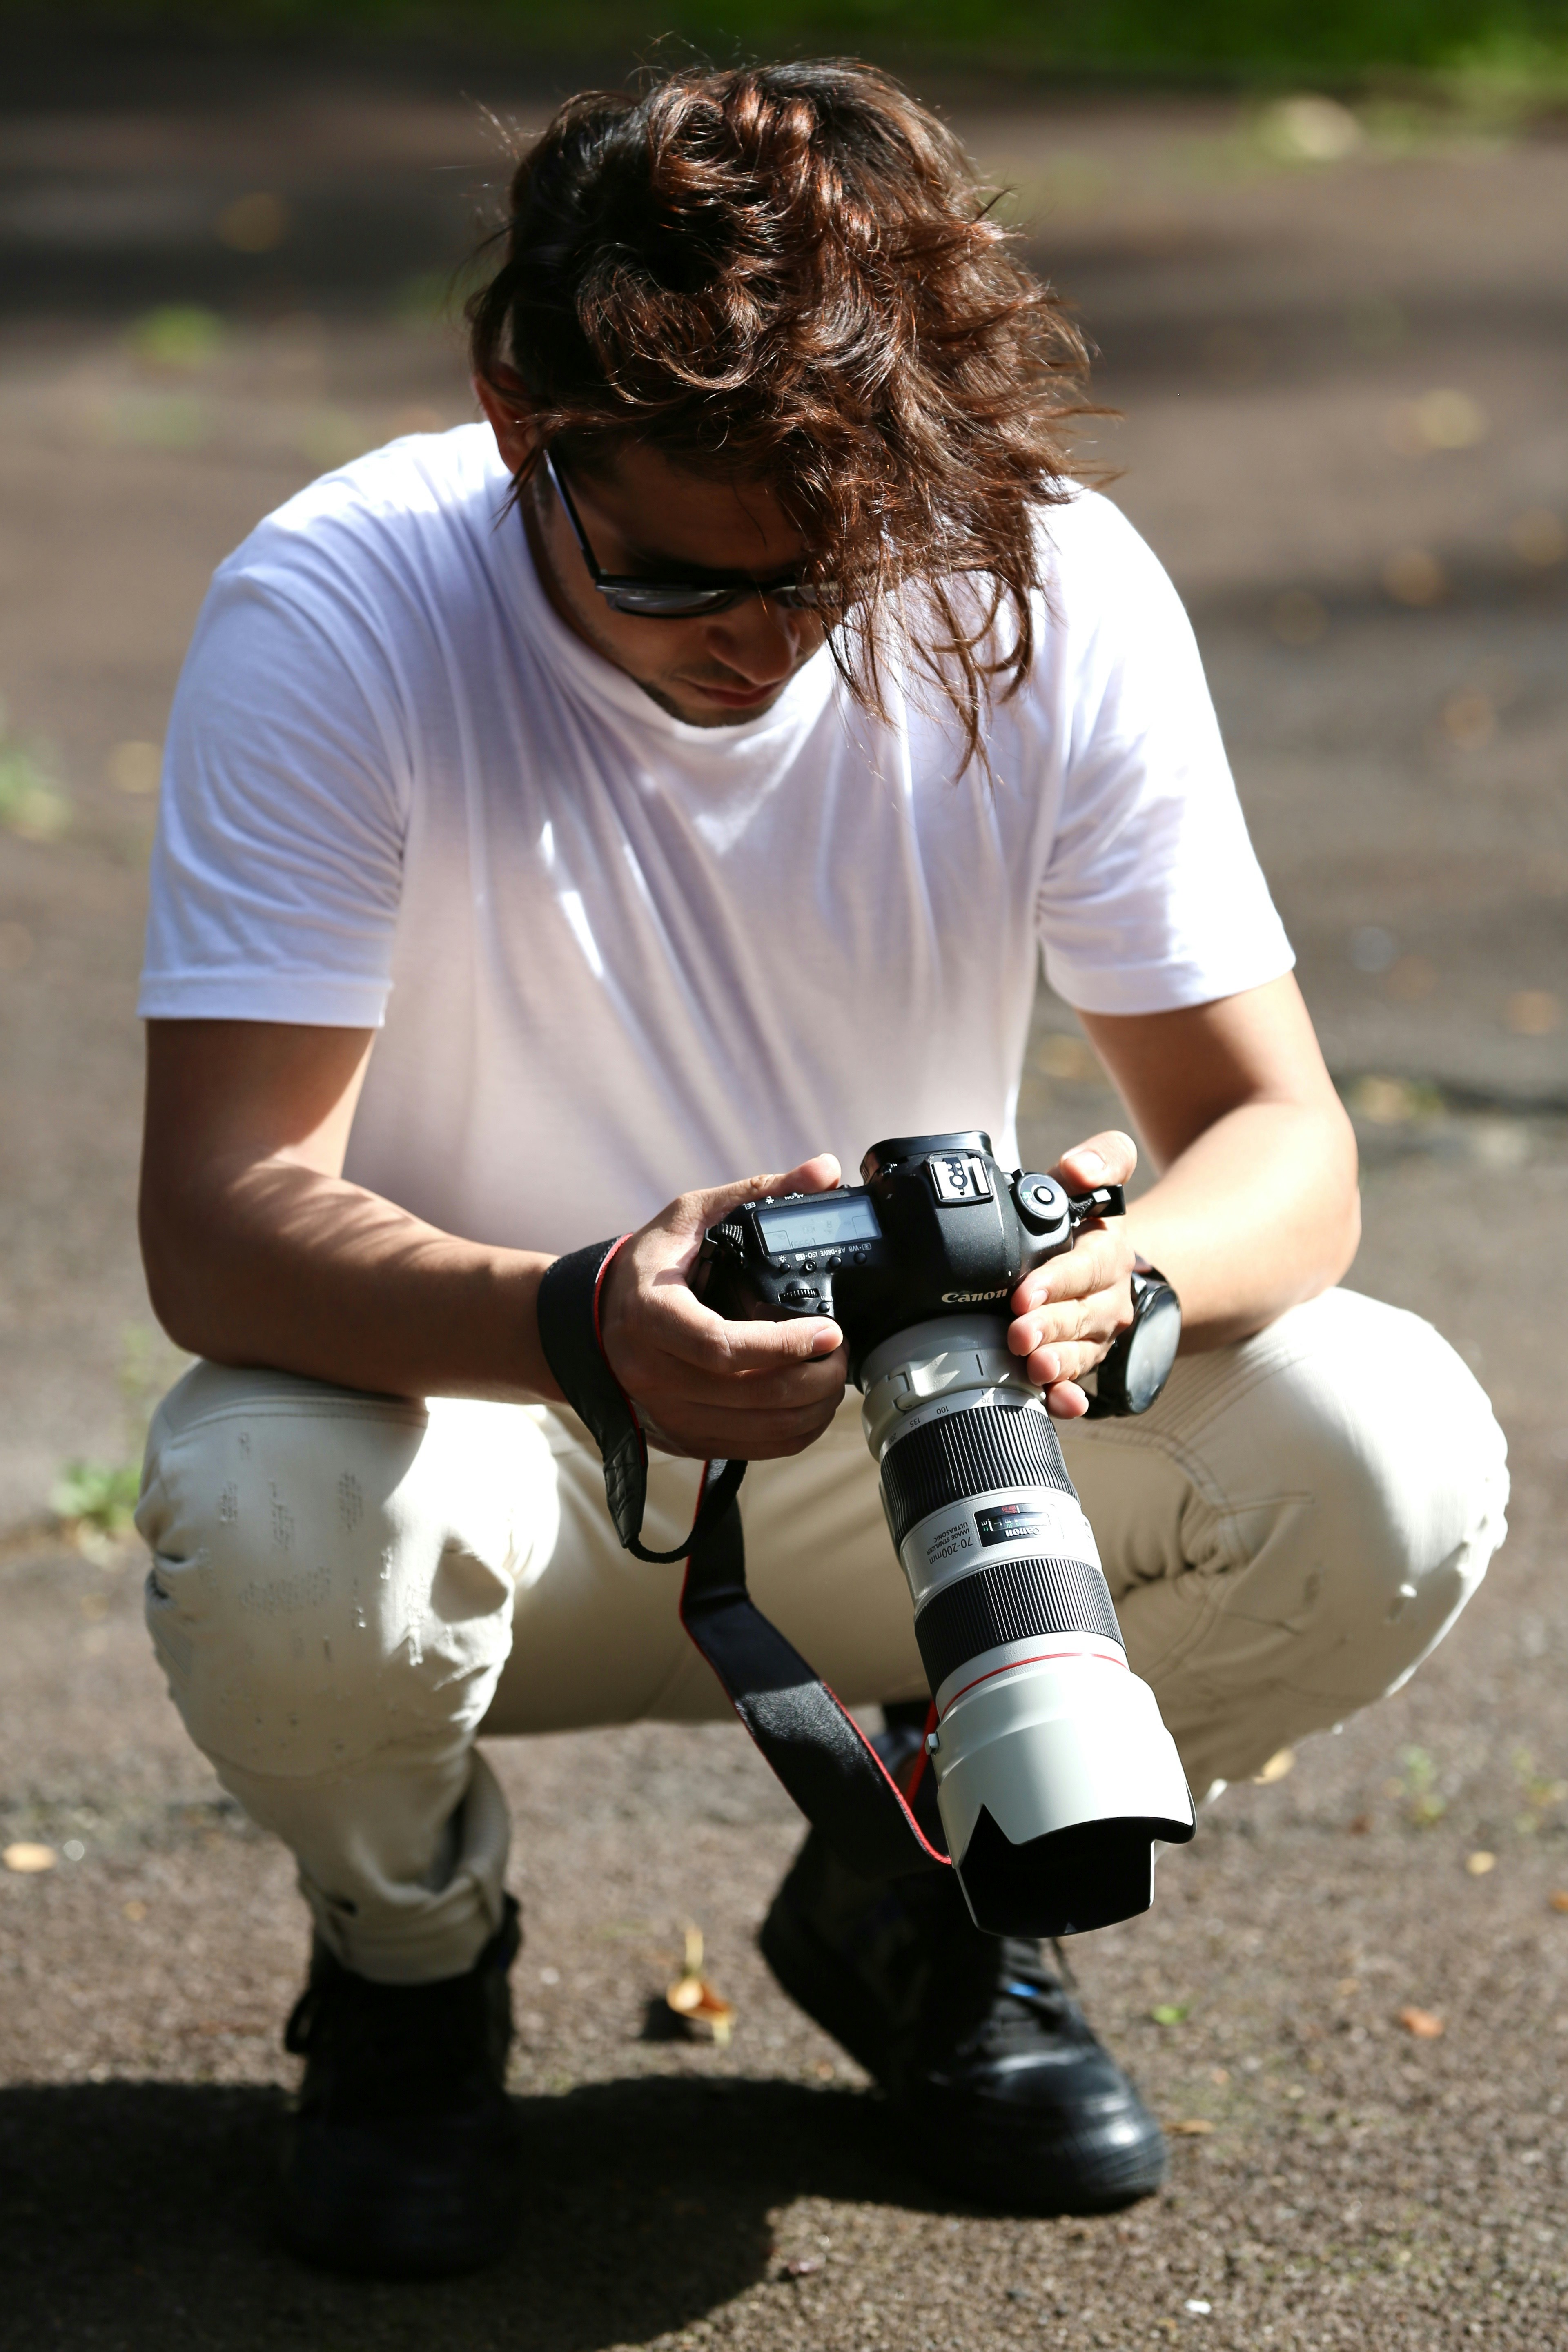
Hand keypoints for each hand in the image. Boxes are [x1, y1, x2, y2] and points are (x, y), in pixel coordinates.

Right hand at [596, 1154, 848, 1459]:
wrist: (595, 1317)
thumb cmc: (649, 1264)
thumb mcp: (694, 1216)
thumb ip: (758, 1192)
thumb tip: (823, 1171)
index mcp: (651, 1315)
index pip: (723, 1346)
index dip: (784, 1344)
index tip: (830, 1330)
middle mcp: (652, 1372)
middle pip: (751, 1394)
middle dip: (814, 1378)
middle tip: (841, 1354)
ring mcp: (666, 1412)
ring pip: (758, 1429)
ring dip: (812, 1408)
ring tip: (833, 1375)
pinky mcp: (682, 1437)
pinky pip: (752, 1449)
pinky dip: (793, 1433)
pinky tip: (812, 1404)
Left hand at [1006, 1130, 1137, 1419]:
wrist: (1099, 1259)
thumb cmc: (1084, 1216)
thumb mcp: (1095, 1178)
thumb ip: (1100, 1160)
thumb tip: (1082, 1167)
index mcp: (1107, 1253)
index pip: (1087, 1267)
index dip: (1058, 1280)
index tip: (1024, 1292)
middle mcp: (1107, 1298)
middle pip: (1082, 1316)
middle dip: (1050, 1326)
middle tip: (1018, 1333)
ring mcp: (1096, 1335)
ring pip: (1081, 1353)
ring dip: (1058, 1364)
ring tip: (1033, 1367)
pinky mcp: (1080, 1360)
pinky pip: (1079, 1383)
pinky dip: (1068, 1397)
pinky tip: (1056, 1404)